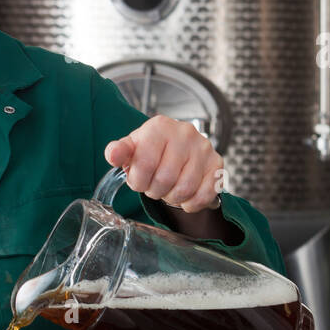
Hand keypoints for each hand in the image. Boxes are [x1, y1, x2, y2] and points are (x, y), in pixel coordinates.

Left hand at [104, 115, 223, 212]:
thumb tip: (113, 154)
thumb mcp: (131, 149)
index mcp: (159, 127)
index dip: (138, 181)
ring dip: (172, 198)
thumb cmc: (150, 150)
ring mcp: (203, 148)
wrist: (175, 147)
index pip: (145, 164)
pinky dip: (192, 203)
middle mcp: (184, 133)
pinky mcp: (216, 164)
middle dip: (155, 190)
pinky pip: (205, 194)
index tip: (139, 180)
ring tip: (168, 189)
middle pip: (166, 179)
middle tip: (154, 186)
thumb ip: (119, 152)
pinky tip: (184, 197)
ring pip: (185, 189)